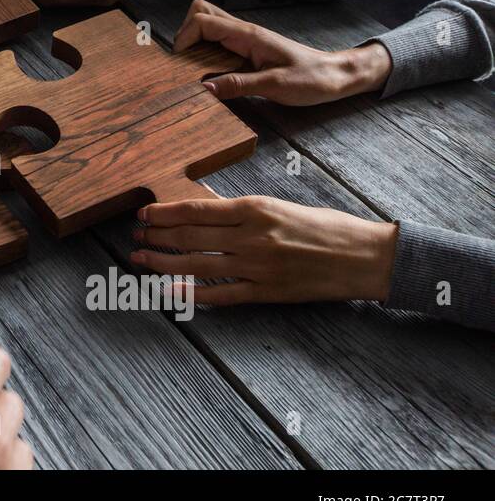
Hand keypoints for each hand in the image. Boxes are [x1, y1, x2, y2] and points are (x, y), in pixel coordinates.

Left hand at [131, 196, 398, 305]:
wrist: (365, 257)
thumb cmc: (326, 227)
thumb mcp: (280, 206)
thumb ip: (242, 210)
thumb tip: (202, 210)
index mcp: (255, 208)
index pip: (196, 209)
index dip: (163, 213)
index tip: (144, 214)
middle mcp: (251, 236)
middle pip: (189, 237)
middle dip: (156, 236)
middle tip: (135, 235)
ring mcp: (257, 267)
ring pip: (196, 265)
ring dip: (162, 262)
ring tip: (140, 258)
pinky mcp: (265, 292)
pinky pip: (220, 294)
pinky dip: (190, 293)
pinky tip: (167, 290)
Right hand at [174, 0, 392, 104]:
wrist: (337, 76)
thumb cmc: (312, 79)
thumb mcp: (275, 86)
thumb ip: (238, 85)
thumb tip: (203, 89)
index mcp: (248, 36)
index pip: (202, 21)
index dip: (183, 38)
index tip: (179, 64)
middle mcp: (244, 32)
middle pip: (201, 13)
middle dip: (184, 34)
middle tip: (182, 63)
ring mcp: (245, 40)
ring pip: (208, 25)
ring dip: (193, 41)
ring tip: (191, 69)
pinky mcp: (248, 50)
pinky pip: (217, 41)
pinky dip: (204, 50)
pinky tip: (207, 73)